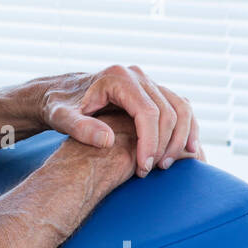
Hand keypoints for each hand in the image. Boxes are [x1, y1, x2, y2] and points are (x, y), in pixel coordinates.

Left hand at [38, 65, 202, 177]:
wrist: (61, 93)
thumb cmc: (60, 107)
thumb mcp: (62, 118)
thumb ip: (81, 129)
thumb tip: (108, 140)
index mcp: (118, 79)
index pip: (147, 112)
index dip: (150, 142)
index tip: (143, 167)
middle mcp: (137, 76)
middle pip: (168, 111)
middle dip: (165, 144)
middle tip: (151, 171)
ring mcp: (148, 82)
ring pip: (181, 108)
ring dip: (180, 138)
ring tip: (165, 165)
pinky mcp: (153, 91)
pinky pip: (180, 107)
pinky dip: (187, 128)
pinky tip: (187, 150)